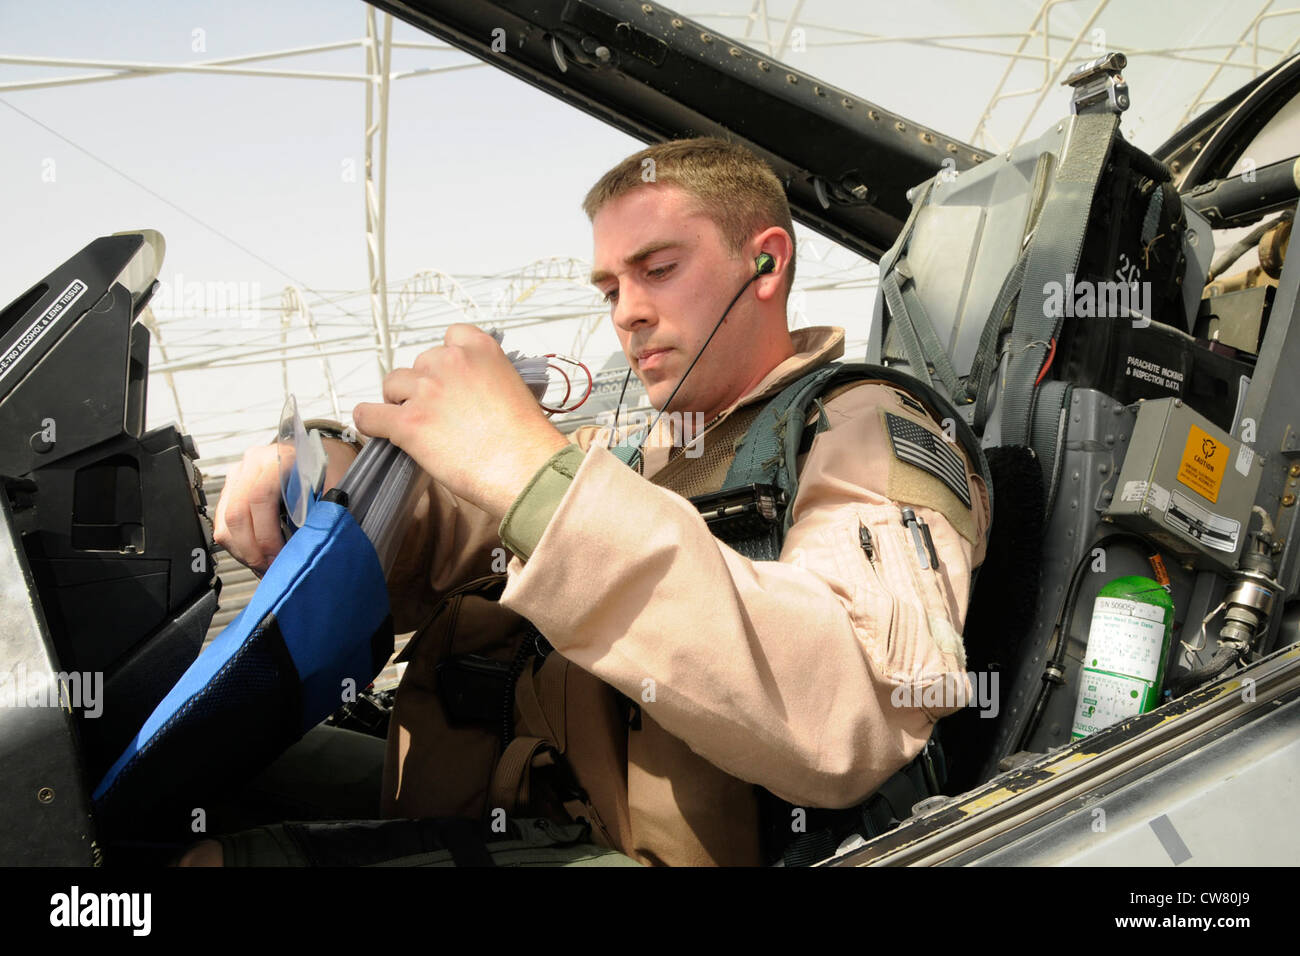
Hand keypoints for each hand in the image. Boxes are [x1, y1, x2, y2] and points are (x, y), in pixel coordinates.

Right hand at [213, 437, 356, 574]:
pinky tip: (256, 555)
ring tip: (265, 566)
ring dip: (243, 552)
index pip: (260, 498)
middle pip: (237, 514)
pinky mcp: (230, 491)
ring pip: (226, 523)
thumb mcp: (332, 488)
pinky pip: (222, 525)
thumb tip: (306, 546)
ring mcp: (238, 476)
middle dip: (252, 550)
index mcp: (279, 458)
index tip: (278, 558)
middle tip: (270, 569)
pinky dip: (237, 546)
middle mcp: (253, 464)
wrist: (321, 457)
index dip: (266, 535)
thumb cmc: (329, 472)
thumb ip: (320, 513)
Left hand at [352, 324, 568, 520]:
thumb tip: (466, 395)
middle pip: (418, 364)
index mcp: (479, 349)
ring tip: (417, 425)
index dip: (445, 362)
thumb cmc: (526, 438)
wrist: (525, 468)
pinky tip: (377, 428)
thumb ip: (485, 379)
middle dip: (423, 385)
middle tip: (438, 412)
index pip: (450, 337)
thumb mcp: (513, 388)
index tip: (449, 380)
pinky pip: (370, 415)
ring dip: (400, 401)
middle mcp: (450, 362)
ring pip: (392, 385)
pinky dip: (370, 421)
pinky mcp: (408, 422)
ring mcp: (426, 390)